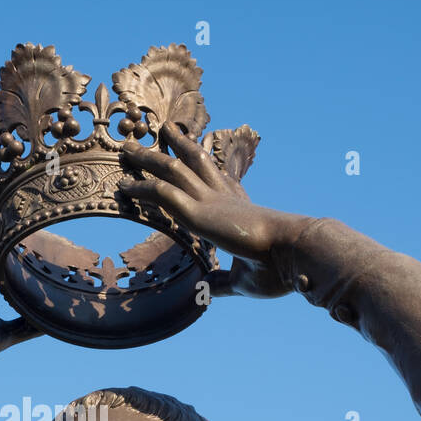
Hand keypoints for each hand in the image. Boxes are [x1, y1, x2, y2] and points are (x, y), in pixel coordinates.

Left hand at [119, 121, 311, 299]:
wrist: (297, 252)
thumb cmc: (280, 267)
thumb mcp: (244, 279)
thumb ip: (222, 282)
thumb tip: (207, 290)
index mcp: (240, 207)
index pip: (218, 179)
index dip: (204, 164)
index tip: (194, 150)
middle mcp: (224, 197)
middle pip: (195, 161)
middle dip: (178, 145)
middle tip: (163, 130)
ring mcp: (210, 201)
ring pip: (172, 170)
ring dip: (148, 159)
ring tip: (127, 149)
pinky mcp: (199, 212)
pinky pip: (162, 193)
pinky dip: (141, 188)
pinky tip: (123, 186)